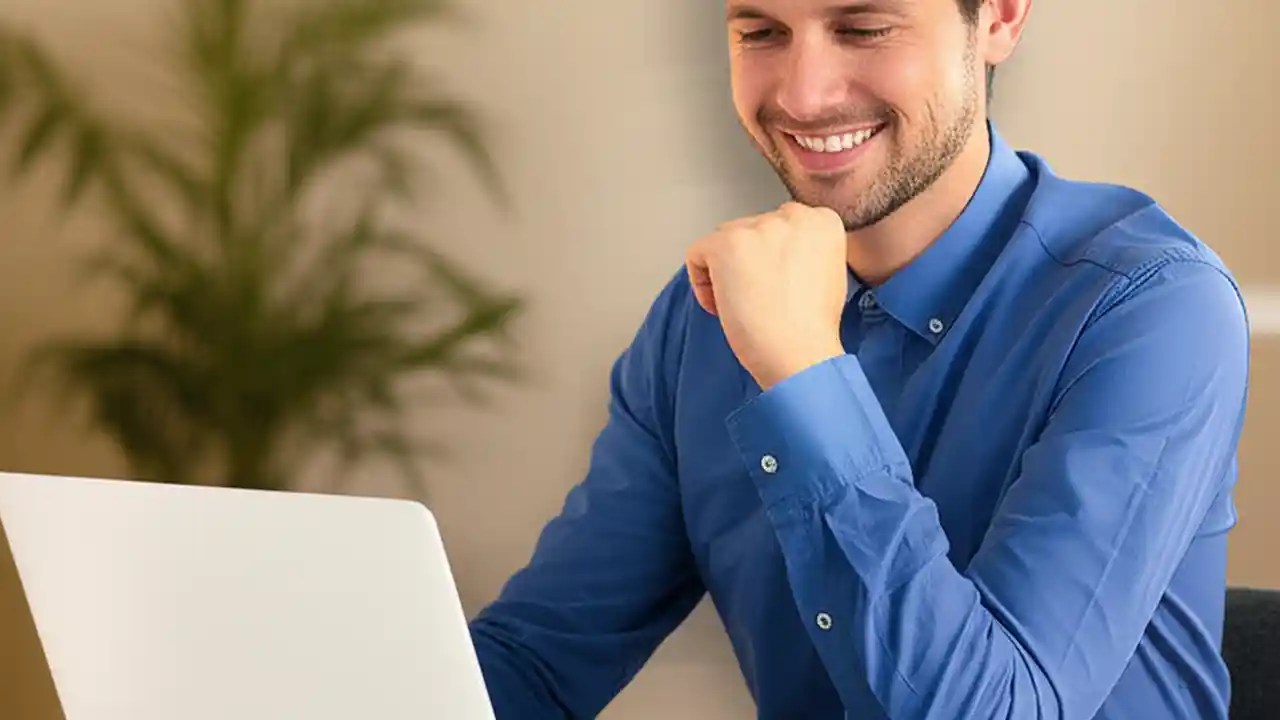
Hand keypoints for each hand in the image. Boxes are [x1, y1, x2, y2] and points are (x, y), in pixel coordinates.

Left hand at [685, 202, 847, 389]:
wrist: (801, 354)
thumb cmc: (811, 328)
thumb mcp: (825, 274)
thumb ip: (803, 252)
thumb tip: (771, 254)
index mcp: (822, 221)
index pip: (780, 225)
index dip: (772, 259)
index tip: (775, 284)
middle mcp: (793, 216)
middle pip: (750, 230)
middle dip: (748, 264)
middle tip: (758, 299)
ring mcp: (758, 227)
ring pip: (724, 242)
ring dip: (726, 273)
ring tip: (744, 306)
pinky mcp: (727, 243)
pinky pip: (696, 253)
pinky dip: (701, 283)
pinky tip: (723, 306)